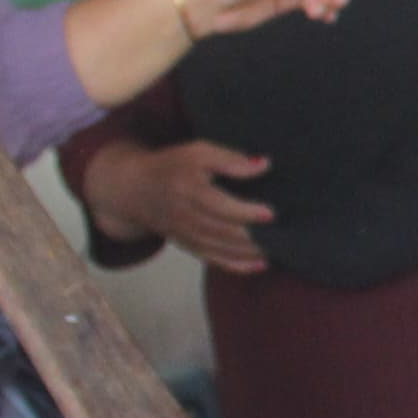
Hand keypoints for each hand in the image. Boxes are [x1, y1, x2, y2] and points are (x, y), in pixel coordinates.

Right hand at [94, 139, 278, 274]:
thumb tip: (264, 165)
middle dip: (253, 236)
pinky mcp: (187, 245)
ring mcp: (185, 234)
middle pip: (222, 232)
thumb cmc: (173, 166)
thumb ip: (230, 159)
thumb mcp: (198, 152)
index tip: (271, 213)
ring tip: (278, 248)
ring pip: (220, 249)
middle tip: (282, 234)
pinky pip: (213, 260)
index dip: (245, 212)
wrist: (135, 189)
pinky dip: (237, 265)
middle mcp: (185, 216)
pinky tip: (261, 264)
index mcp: (189, 190)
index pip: (219, 206)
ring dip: (250, 252)